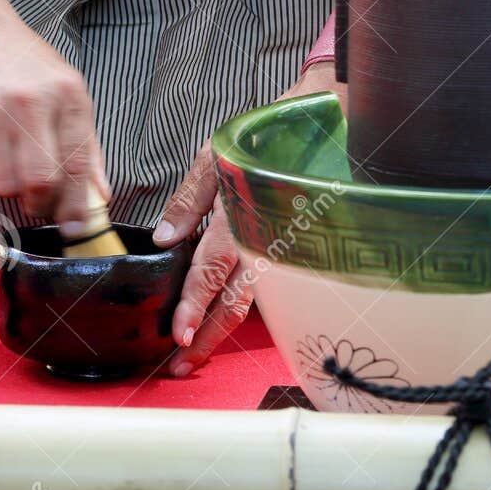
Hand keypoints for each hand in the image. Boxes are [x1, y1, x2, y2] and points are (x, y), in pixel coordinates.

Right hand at [0, 0, 107, 231]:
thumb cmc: (31, 70)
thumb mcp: (71, 95)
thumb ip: (87, 148)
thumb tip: (99, 197)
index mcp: (66, 95)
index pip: (75, 164)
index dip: (77, 205)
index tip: (77, 227)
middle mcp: (28, 103)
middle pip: (38, 181)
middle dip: (42, 203)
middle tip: (41, 200)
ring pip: (3, 185)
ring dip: (11, 187)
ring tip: (14, 164)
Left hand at [154, 61, 344, 375]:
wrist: (325, 125)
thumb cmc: (268, 136)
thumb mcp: (218, 154)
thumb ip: (191, 198)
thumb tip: (165, 239)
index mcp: (243, 215)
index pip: (213, 270)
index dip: (194, 305)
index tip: (178, 335)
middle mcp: (266, 241)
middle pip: (234, 302)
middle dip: (207, 336)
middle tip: (180, 365)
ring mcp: (283, 250)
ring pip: (252, 303)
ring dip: (222, 332)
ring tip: (196, 355)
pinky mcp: (290, 251)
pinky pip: (267, 289)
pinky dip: (243, 312)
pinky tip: (224, 327)